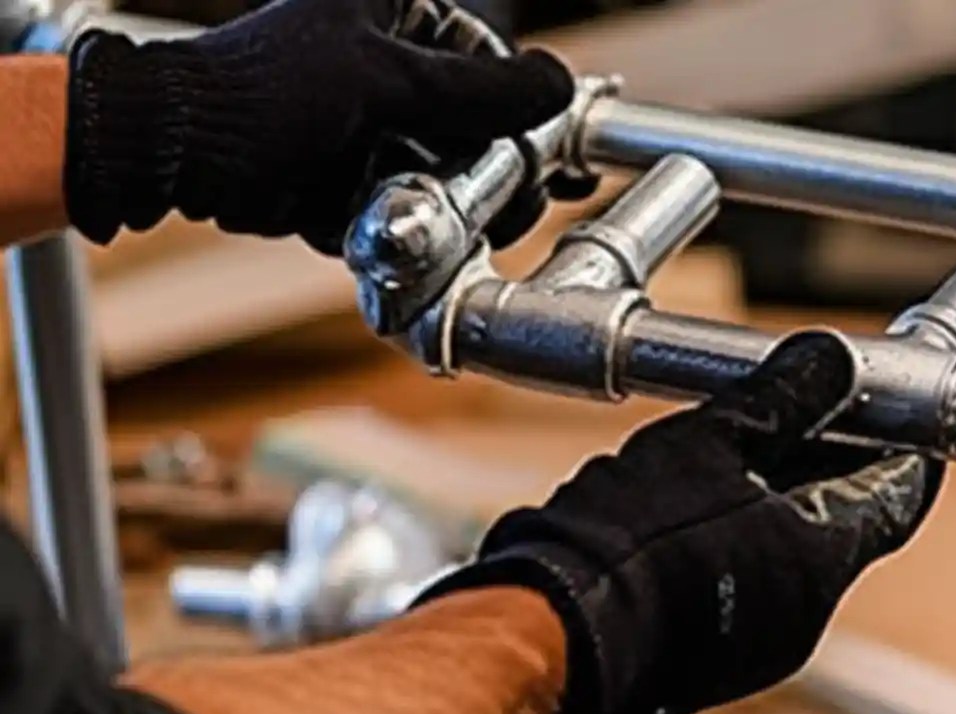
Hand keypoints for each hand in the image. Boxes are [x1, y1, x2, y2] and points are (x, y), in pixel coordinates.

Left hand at [63, 0, 573, 253]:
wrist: (178, 154)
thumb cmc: (260, 93)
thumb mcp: (382, 81)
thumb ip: (476, 89)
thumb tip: (556, 85)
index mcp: (396, 11)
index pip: (491, 65)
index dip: (513, 116)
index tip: (529, 161)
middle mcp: (390, 61)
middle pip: (476, 127)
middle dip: (481, 173)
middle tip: (489, 206)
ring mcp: (373, 121)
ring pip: (444, 171)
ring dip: (444, 205)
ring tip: (430, 218)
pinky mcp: (355, 170)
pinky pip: (405, 200)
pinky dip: (401, 221)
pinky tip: (390, 228)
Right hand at [422, 331, 944, 713]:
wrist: (550, 624)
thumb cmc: (624, 542)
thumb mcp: (707, 441)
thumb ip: (777, 399)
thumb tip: (827, 362)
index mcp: (819, 558)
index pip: (899, 491)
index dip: (895, 436)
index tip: (877, 397)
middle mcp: (803, 609)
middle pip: (844, 516)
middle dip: (824, 456)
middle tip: (794, 402)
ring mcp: (759, 638)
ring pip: (791, 545)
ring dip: (775, 492)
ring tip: (730, 440)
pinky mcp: (712, 648)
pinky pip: (748, 575)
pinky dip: (738, 531)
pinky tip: (693, 497)